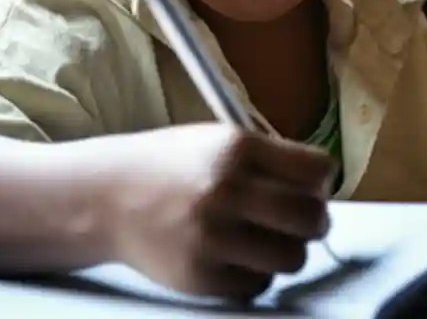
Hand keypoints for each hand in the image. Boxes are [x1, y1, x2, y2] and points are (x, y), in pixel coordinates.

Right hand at [107, 123, 336, 299]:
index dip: (320, 182)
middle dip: (314, 222)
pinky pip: (258, 285)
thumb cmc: (169, 168)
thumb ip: (267, 160)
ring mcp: (213, 237)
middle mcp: (226, 190)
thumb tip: (321, 192)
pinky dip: (253, 275)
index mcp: (236, 148)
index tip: (311, 188)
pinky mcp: (202, 276)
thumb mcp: (215, 141)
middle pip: (312, 219)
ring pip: (293, 259)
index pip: (317, 170)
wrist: (105, 198)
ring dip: (285, 252)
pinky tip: (233, 256)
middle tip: (300, 222)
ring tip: (263, 240)